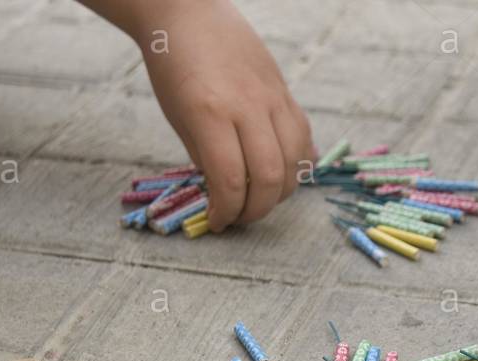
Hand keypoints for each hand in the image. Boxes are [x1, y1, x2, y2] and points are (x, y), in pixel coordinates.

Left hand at [105, 0, 314, 229]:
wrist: (190, 14)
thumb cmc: (174, 67)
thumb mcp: (179, 118)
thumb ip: (206, 157)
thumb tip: (228, 193)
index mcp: (210, 113)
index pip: (231, 180)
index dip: (227, 212)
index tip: (218, 223)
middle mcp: (247, 106)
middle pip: (270, 177)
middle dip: (256, 210)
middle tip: (239, 217)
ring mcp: (272, 98)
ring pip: (294, 163)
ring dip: (280, 193)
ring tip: (259, 197)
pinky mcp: (286, 93)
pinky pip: (303, 140)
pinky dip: (296, 165)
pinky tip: (279, 172)